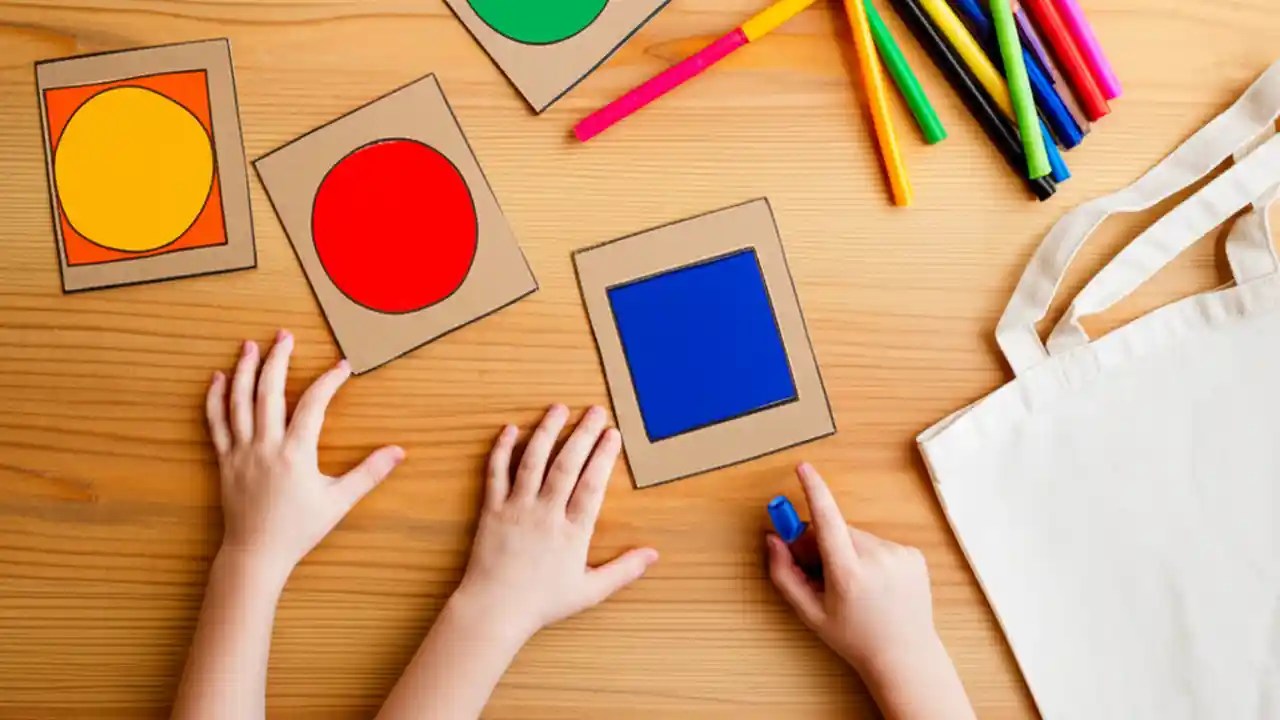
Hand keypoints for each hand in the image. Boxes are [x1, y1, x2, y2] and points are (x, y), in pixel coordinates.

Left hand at [205, 330, 404, 576]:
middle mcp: (265, 445)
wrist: (256, 554)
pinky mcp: (224, 460)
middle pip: (269, 392)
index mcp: (296, 453)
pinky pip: (216, 423)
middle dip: (278, 359)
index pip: (313, 404)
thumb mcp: (339, 501)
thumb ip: (369, 473)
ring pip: (239, 401)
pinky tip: (219, 378)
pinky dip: (215, 398)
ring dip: (245, 370)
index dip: (328, 381)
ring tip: (251, 345)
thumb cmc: (299, 529)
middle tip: (285, 335)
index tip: (341, 366)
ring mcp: (241, 451)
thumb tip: (399, 451)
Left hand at [449, 404, 658, 644]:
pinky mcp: (492, 509)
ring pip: (533, 461)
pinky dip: (502, 450)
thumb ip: (623, 570)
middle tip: (594, 410)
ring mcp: (517, 508)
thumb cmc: (542, 603)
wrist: (494, 610)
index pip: (592, 485)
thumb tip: (654, 554)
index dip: (603, 456)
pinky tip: (510, 429)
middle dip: (582, 434)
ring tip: (558, 408)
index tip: (613, 434)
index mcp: (573, 532)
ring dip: (546, 431)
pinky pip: (496, 473)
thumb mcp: (590, 591)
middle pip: (566, 465)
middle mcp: (546, 513)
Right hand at [766, 463, 939, 674]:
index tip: (803, 468)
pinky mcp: (913, 554)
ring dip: (847, 550)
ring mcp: (899, 555)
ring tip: (855, 585)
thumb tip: (773, 538)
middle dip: (822, 543)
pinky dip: (870, 556)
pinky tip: (875, 583)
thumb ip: (784, 574)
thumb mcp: (810, 613)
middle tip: (819, 572)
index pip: (828, 521)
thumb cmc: (854, 637)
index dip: (814, 490)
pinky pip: (878, 544)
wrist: (905, 655)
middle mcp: (877, 559)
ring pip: (857, 537)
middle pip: (837, 530)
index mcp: (849, 575)